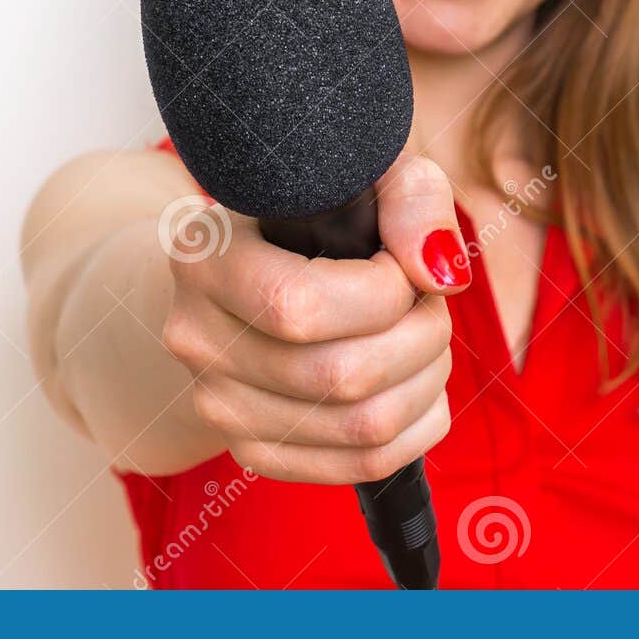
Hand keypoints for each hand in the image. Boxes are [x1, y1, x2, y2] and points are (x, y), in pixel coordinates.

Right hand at [161, 154, 470, 483]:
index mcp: (203, 258)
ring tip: (425, 337)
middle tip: (427, 304)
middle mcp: (197, 338)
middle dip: (420, 336)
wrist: (240, 274)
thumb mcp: (357, 175)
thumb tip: (441, 272)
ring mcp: (219, 405)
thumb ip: (410, 198)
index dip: (384, 292)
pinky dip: (418, 427)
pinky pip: (363, 464)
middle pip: (341, 375)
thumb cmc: (308, 216)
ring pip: (363, 425)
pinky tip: (418, 383)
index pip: (300, 304)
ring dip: (427, 380)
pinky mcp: (253, 450)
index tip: (402, 265)